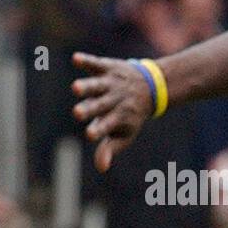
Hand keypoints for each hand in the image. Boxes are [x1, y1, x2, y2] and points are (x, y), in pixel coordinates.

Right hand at [70, 52, 154, 171]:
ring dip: (87, 86)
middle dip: (90, 109)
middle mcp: (114, 100)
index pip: (107, 125)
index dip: (99, 130)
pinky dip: (87, 61)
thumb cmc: (131, 115)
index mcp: (118, 117)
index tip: (90, 135)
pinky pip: (96, 63)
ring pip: (97, 85)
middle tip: (77, 113)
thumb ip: (110, 148)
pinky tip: (76, 59)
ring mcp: (111, 83)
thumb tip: (102, 168)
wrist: (151, 87)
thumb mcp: (124, 134)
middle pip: (100, 105)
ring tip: (75, 88)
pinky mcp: (107, 67)